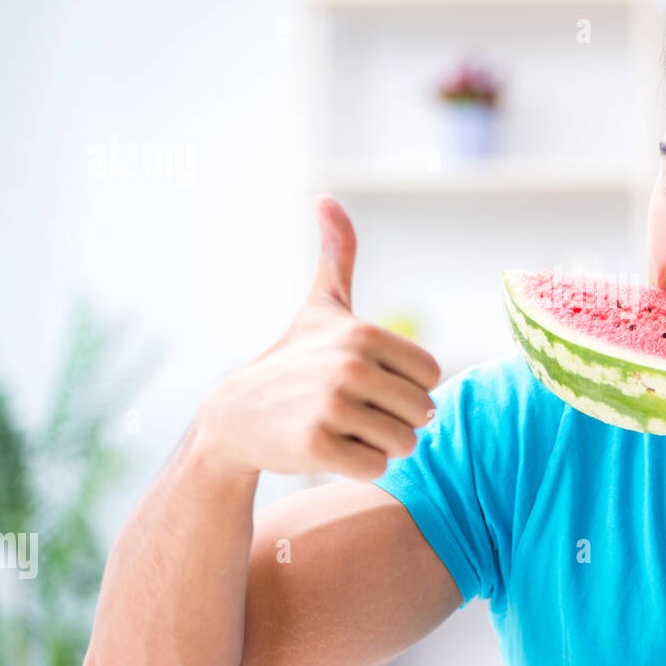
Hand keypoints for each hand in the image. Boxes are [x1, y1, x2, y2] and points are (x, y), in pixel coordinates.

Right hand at [196, 195, 442, 481]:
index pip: (430, 376)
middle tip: (355, 412)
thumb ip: (337, 255)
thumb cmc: (292, 361)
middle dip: (396, 420)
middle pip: (422, 412)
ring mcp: (332, 407)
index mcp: (363, 334)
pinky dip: (360, 466)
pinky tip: (330, 448)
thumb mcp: (321, 307)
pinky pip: (376, 468)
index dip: (407, 386)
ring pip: (404, 444)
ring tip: (343, 429)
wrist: (235, 418)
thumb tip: (325, 197)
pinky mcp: (318, 447)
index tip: (371, 382)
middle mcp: (350, 367)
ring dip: (380, 445)